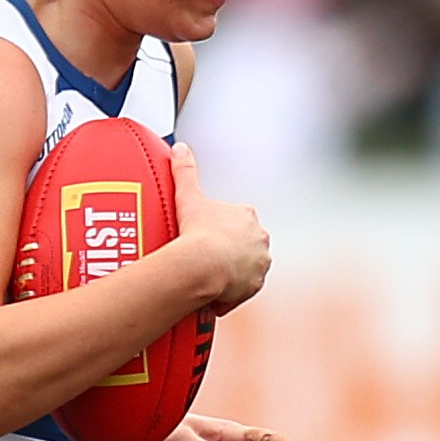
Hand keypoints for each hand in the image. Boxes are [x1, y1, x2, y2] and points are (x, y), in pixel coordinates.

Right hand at [162, 146, 269, 313]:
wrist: (202, 267)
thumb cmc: (198, 233)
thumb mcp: (188, 197)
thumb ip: (185, 171)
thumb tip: (180, 148)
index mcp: (246, 216)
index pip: (238, 219)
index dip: (220, 226)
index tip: (205, 234)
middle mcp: (259, 239)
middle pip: (244, 243)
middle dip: (228, 249)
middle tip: (204, 256)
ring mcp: (258, 264)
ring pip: (245, 267)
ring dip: (231, 271)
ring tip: (207, 276)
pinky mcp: (252, 286)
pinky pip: (240, 290)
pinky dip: (228, 292)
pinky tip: (211, 292)